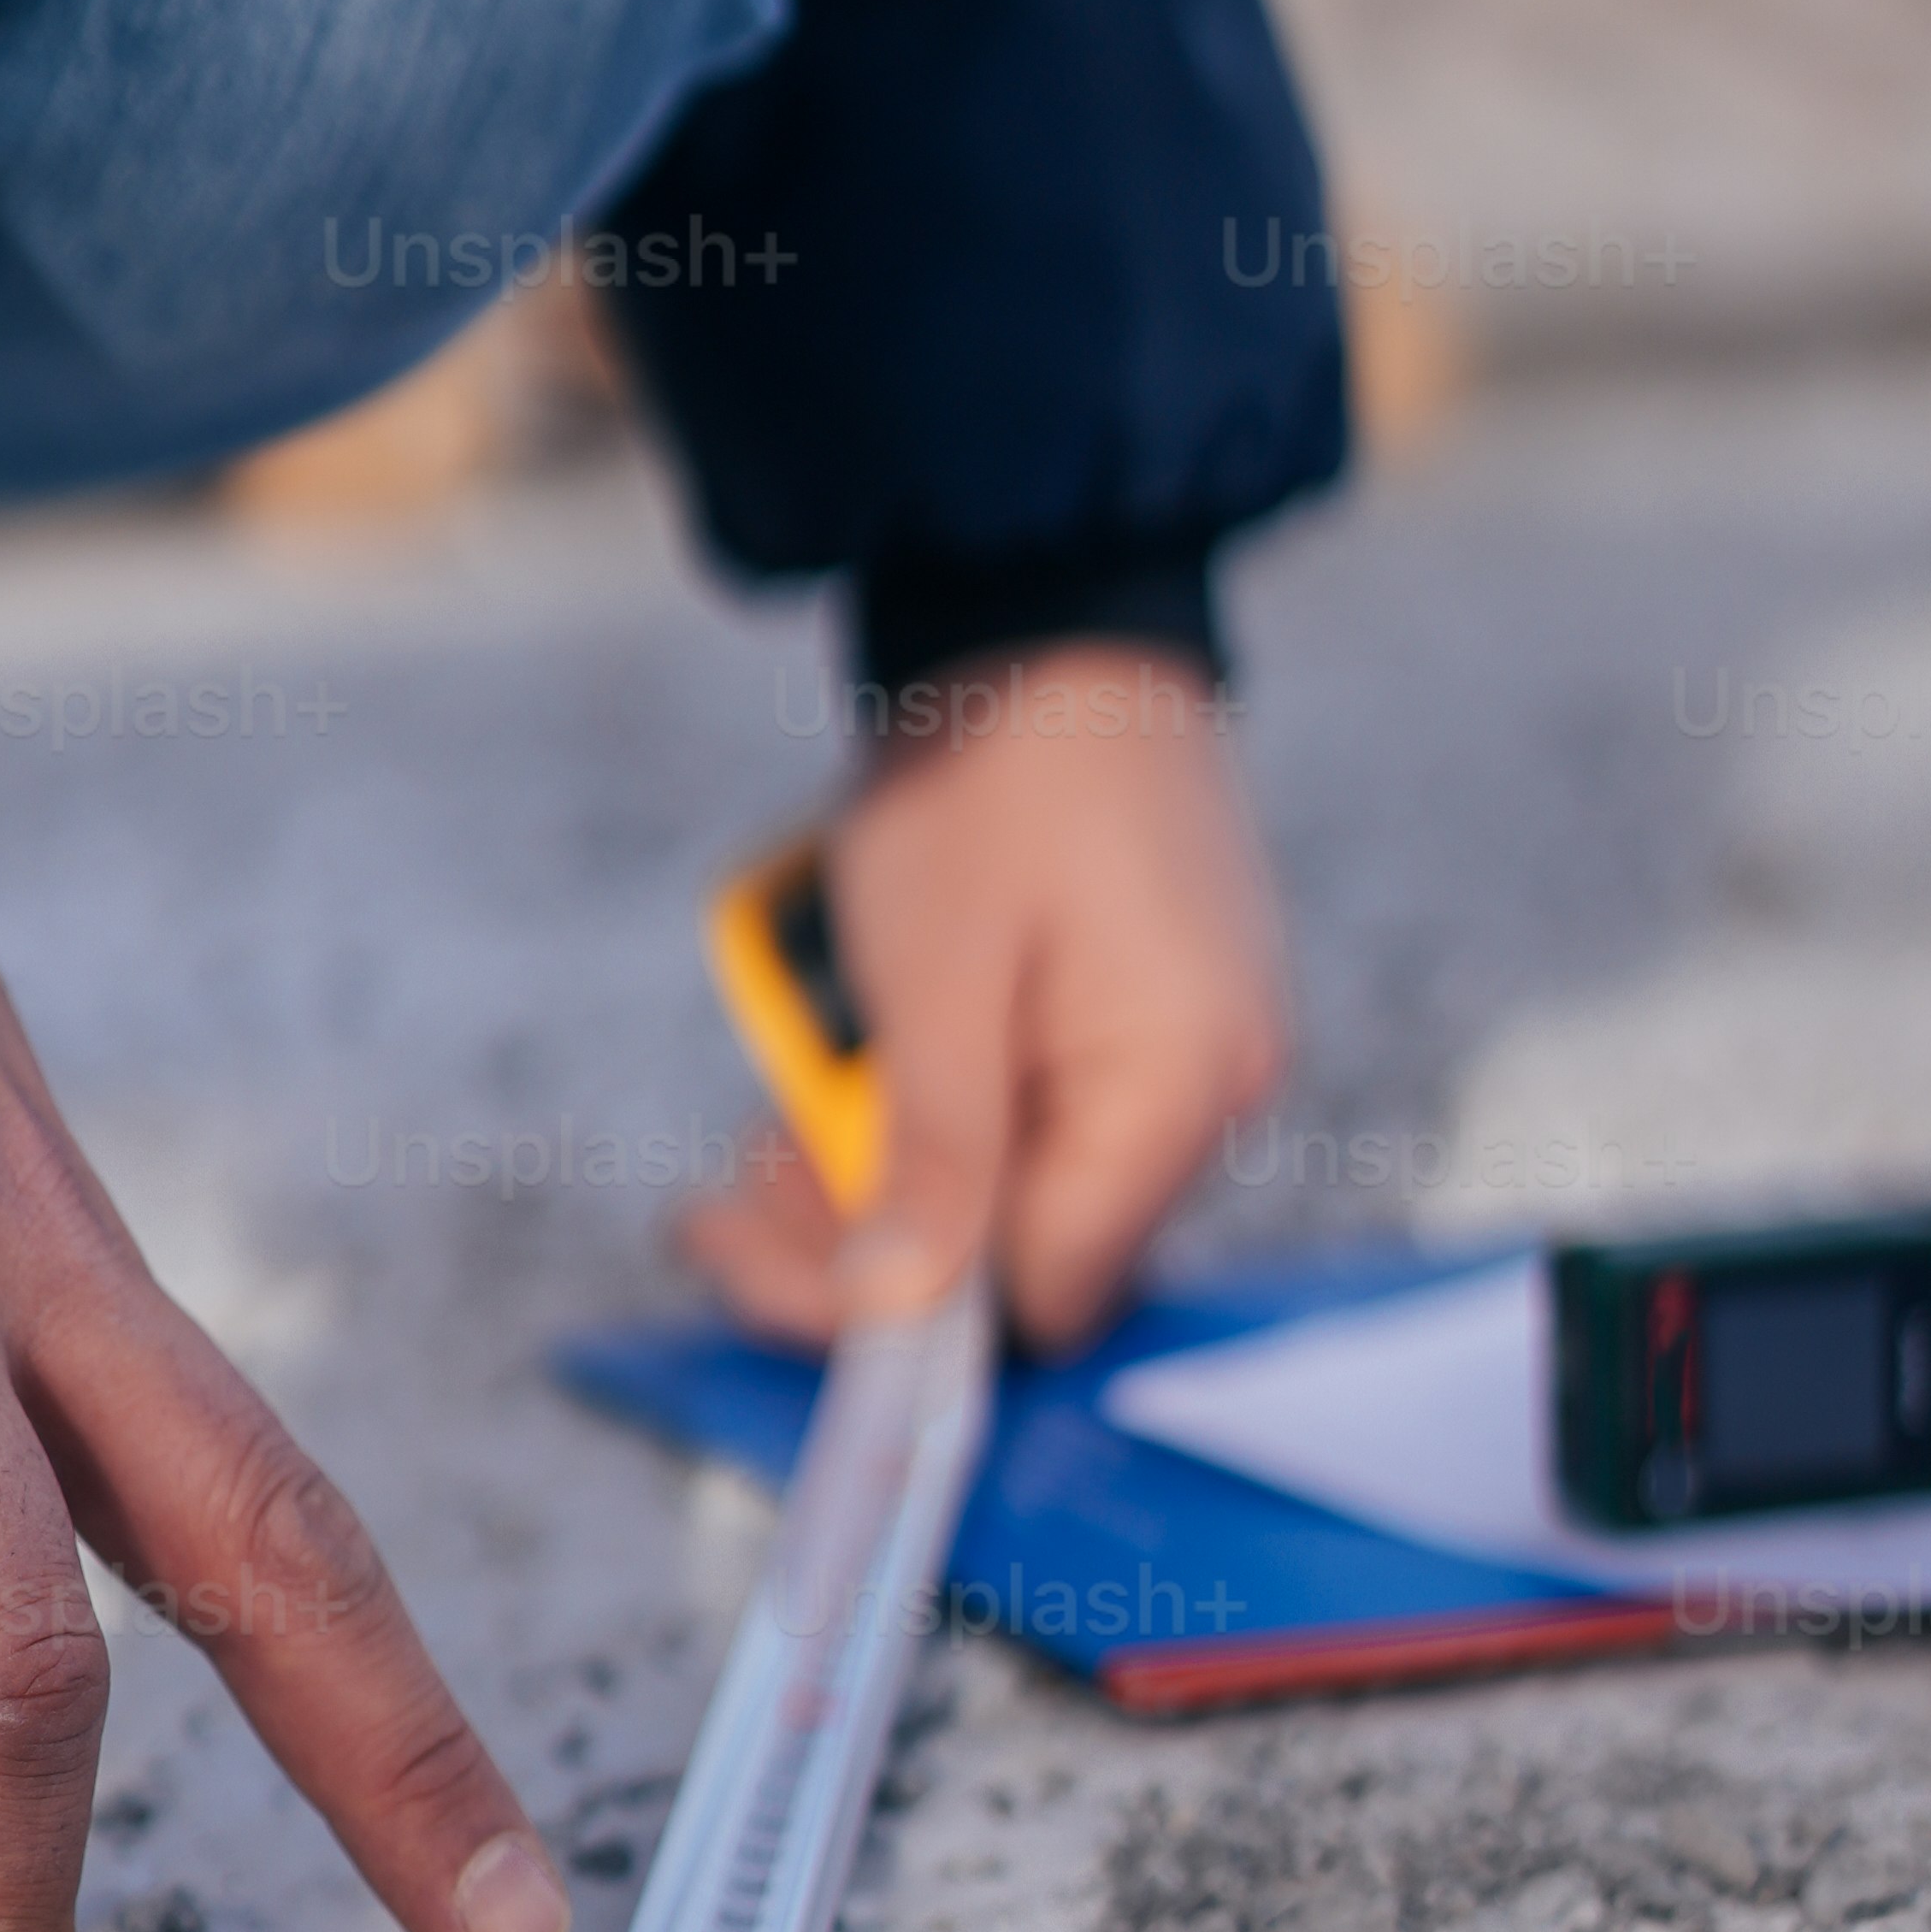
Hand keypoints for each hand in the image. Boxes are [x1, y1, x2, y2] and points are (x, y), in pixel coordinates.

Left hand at [677, 645, 1284, 1357]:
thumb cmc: (989, 782)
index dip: (907, 1307)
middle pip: (1025, 1250)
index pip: (1050, 1289)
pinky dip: (929, 1118)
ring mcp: (1189, 1051)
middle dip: (863, 1241)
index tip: (763, 1265)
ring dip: (879, 1181)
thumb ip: (929, 1160)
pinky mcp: (1148, 1017)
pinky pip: (1030, 1117)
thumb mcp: (933, 982)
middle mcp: (1214, 1090)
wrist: (1046, 616)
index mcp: (1180, 1086)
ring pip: (1015, 1187)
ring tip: (754, 1145)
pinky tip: (838, 1089)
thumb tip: (900, 1315)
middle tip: (716, 1208)